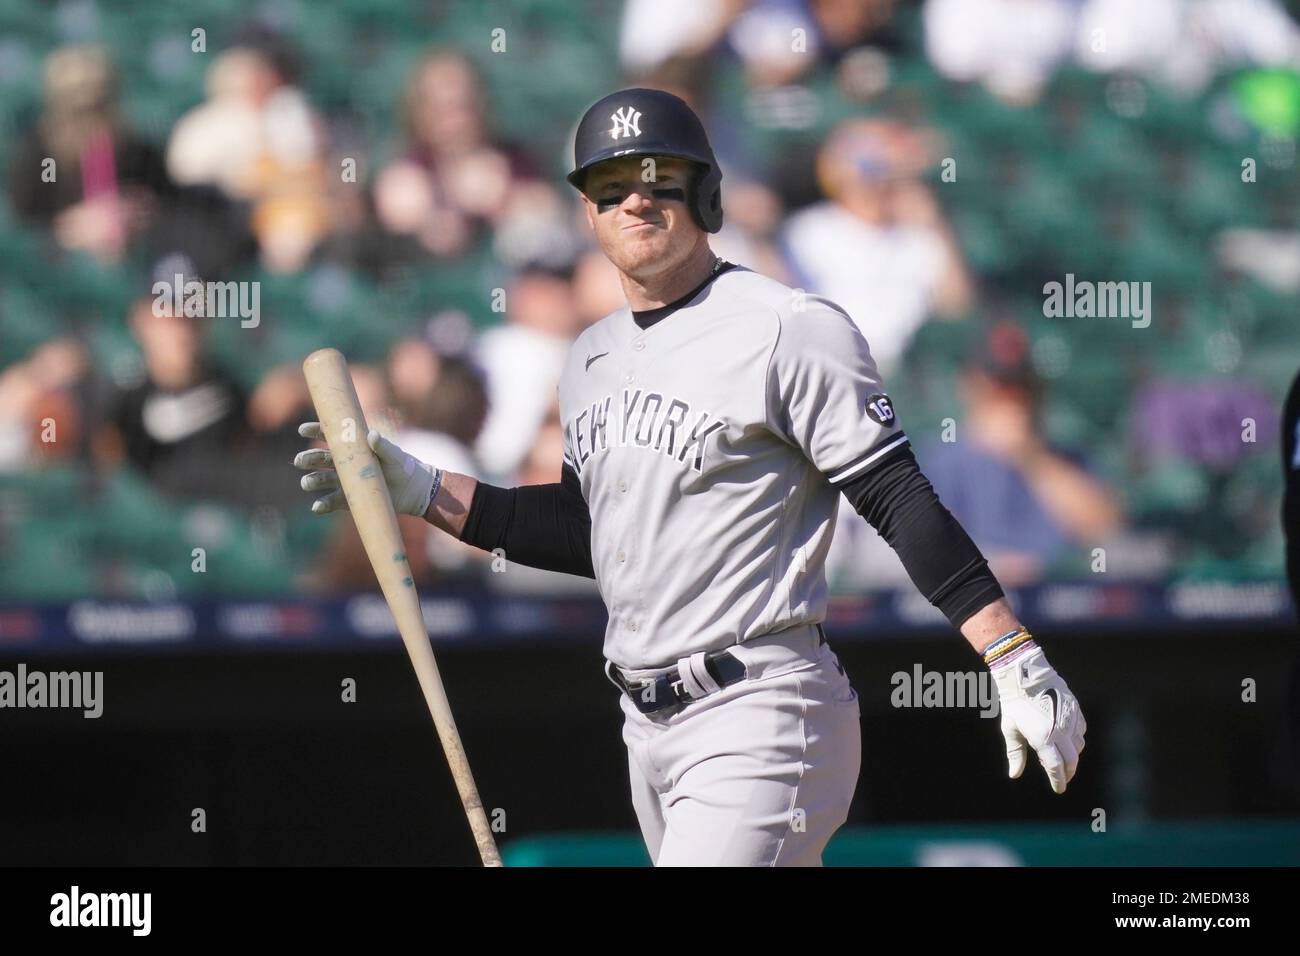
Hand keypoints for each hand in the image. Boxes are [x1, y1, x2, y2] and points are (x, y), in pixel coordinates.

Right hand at [292, 422, 438, 516]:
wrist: (413, 491)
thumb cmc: (403, 467)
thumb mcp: (395, 456)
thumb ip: (383, 446)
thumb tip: (372, 435)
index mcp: (354, 447)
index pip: (331, 436)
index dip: (316, 431)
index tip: (303, 429)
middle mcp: (346, 464)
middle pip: (321, 459)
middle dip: (308, 459)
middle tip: (300, 461)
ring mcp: (346, 482)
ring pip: (323, 480)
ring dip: (313, 481)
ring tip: (306, 483)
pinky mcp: (350, 499)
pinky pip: (332, 502)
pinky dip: (323, 505)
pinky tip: (316, 507)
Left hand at [990, 644, 1085, 793]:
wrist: (1025, 673)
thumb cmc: (1014, 702)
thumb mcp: (1010, 728)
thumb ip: (1015, 753)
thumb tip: (1014, 774)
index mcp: (1043, 738)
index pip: (1056, 767)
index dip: (1058, 780)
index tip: (1058, 789)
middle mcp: (1061, 731)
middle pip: (1071, 760)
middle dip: (1068, 772)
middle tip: (1061, 777)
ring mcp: (1071, 719)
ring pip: (1079, 746)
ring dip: (1072, 756)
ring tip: (1061, 757)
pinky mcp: (1075, 709)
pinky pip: (1082, 731)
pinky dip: (1076, 740)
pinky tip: (1067, 740)